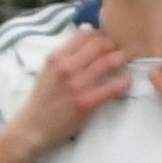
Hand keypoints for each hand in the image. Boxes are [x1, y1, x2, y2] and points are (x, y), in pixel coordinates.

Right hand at [10, 29, 128, 154]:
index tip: (109, 41)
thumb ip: (65, 57)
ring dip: (123, 58)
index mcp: (56, 57)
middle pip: (100, 45)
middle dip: (115, 45)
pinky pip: (113, 87)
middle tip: (124, 50)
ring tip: (129, 60)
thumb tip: (87, 42)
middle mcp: (66, 67)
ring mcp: (77, 84)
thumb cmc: (42, 99)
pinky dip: (124, 82)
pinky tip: (127, 81)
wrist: (33, 127)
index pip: (85, 35)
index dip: (101, 35)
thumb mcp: (48, 71)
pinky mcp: (87, 102)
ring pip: (108, 62)